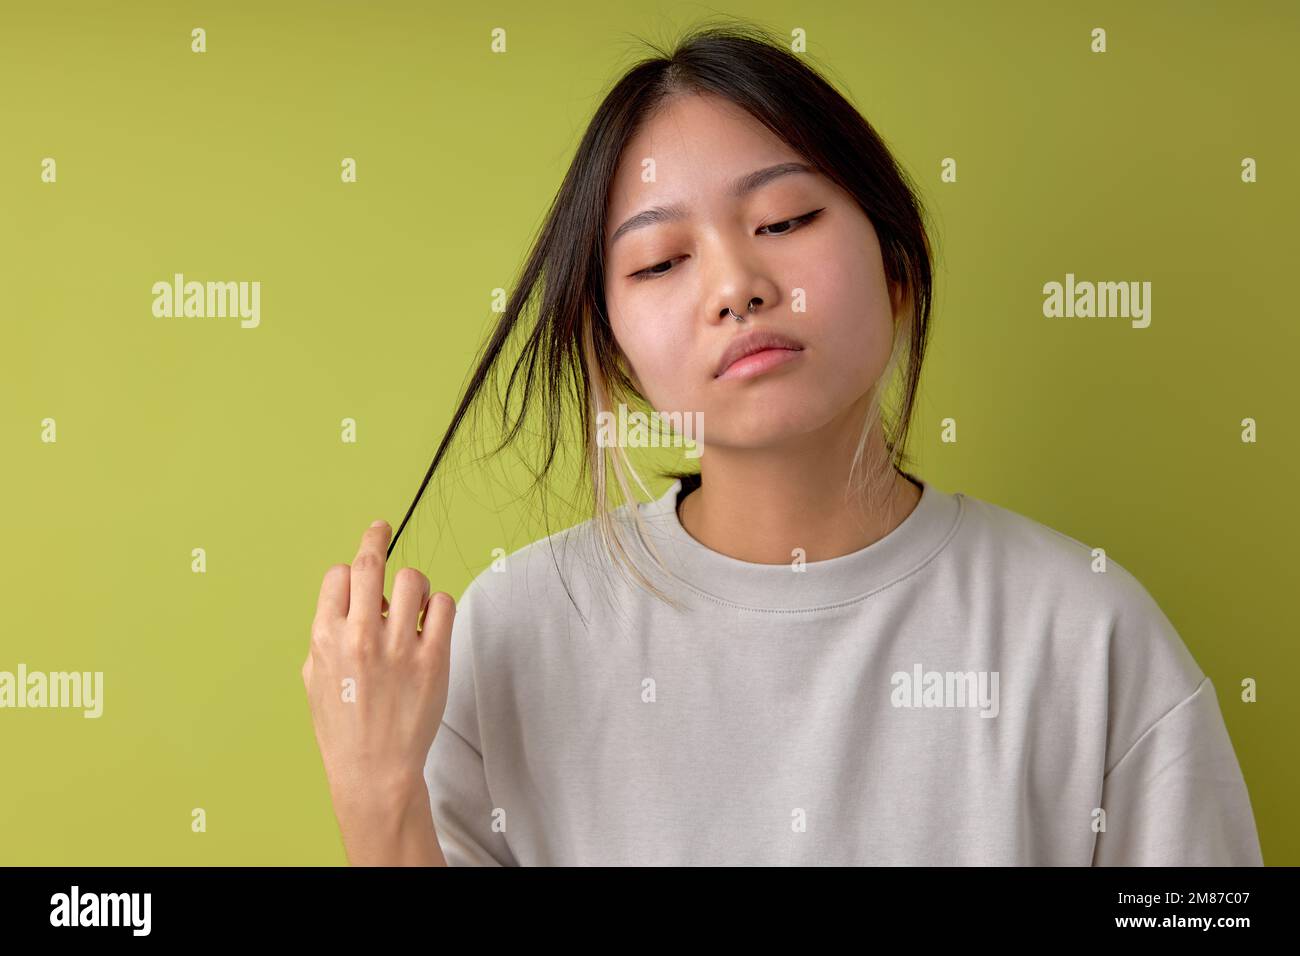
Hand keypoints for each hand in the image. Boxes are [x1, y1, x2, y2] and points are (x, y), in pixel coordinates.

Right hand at [303, 519, 455, 814]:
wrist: (373, 770)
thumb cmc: (342, 726)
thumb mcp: (313, 678)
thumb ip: (324, 635)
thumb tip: (340, 601)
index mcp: (325, 638)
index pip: (338, 576)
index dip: (349, 570)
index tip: (360, 558)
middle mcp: (360, 636)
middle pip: (370, 564)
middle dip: (375, 537)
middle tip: (381, 527)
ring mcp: (399, 647)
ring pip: (411, 579)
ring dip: (412, 584)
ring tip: (412, 603)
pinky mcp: (433, 659)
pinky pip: (443, 605)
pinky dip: (438, 606)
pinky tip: (431, 621)